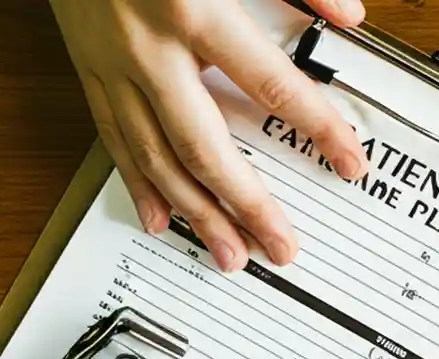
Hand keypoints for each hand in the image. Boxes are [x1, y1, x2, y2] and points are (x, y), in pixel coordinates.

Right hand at [50, 0, 369, 271]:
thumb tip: (347, 11)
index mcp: (195, 9)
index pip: (274, 86)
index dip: (319, 128)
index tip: (350, 161)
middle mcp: (152, 50)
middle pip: (207, 147)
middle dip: (247, 205)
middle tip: (280, 246)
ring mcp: (114, 68)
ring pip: (157, 158)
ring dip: (196, 214)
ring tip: (229, 255)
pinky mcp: (89, 73)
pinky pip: (114, 141)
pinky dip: (139, 184)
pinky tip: (161, 219)